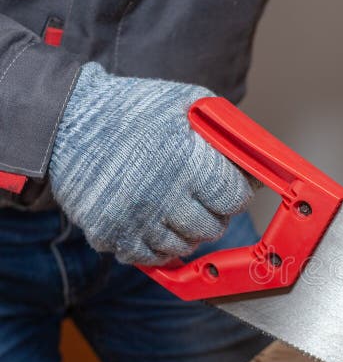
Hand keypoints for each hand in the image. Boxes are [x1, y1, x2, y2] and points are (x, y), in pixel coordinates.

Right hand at [49, 62, 252, 264]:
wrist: (65, 120)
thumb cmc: (132, 109)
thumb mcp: (187, 103)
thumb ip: (226, 134)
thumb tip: (259, 163)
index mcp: (188, 163)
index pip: (235, 200)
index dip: (234, 193)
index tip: (224, 186)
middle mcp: (164, 196)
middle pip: (212, 228)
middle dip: (212, 213)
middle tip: (198, 196)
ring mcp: (135, 219)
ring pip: (183, 246)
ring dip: (185, 230)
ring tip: (172, 204)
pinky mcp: (111, 234)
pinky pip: (150, 258)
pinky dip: (155, 244)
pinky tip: (150, 219)